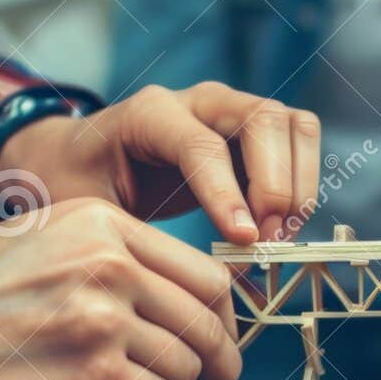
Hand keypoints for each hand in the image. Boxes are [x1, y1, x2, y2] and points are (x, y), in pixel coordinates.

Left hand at [0, 83, 321, 244]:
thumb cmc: (79, 185)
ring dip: (298, 185)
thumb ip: (135, 236)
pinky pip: (300, 146)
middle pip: (264, 119)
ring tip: (275, 237)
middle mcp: (199, 102)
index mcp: (149, 113)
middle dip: (275, 186)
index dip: (228, 195)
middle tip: (264, 243)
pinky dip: (301, 188)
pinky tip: (277, 229)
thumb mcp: (87, 211)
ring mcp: (233, 113)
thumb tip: (193, 278)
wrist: (80, 160)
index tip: (244, 241)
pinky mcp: (255, 135)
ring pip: (295, 126)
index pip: (202, 145)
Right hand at [0, 200, 242, 379]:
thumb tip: (176, 299)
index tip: (208, 342)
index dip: (220, 319)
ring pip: (188, 369)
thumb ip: (110, 259)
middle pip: (211, 323)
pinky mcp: (92, 378)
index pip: (208, 274)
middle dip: (213, 364)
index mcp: (104, 223)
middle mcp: (111, 263)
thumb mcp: (39, 241)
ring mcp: (103, 319)